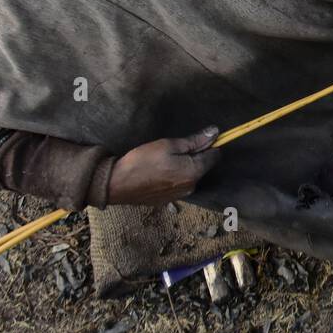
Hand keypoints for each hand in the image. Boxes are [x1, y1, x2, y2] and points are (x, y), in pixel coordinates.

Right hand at [106, 125, 220, 205]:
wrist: (117, 184)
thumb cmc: (143, 161)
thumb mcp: (169, 145)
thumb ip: (194, 141)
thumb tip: (215, 132)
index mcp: (194, 172)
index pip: (214, 156)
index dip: (208, 145)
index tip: (193, 140)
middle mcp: (192, 186)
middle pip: (202, 166)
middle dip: (194, 156)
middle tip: (172, 150)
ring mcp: (180, 196)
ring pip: (190, 175)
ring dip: (183, 166)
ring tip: (163, 161)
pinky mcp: (169, 200)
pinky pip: (179, 184)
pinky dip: (174, 176)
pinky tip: (158, 172)